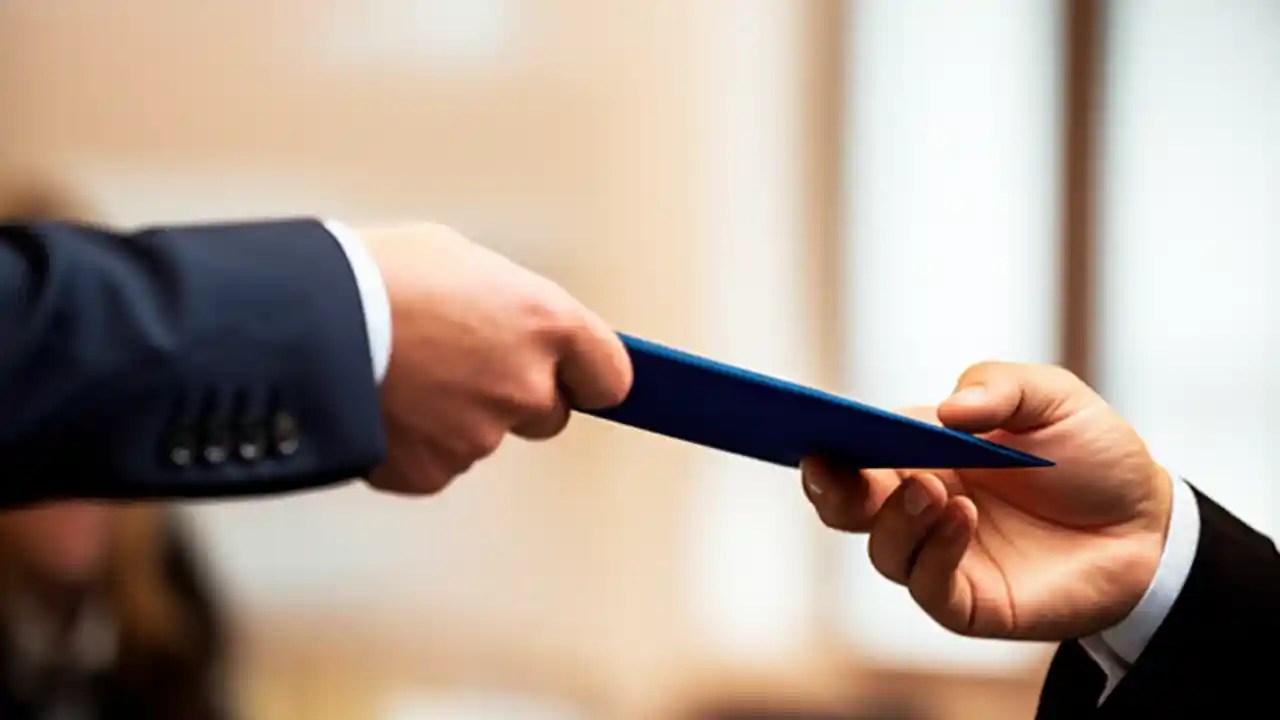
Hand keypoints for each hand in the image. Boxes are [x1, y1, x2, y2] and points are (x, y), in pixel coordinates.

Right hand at [360, 223, 631, 493]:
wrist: (302, 322)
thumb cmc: (377, 275)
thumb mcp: (459, 262)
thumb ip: (506, 305)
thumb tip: (516, 327)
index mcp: (546, 323)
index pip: (609, 374)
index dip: (591, 377)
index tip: (582, 380)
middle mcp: (526, 385)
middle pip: (548, 413)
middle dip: (515, 396)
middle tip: (461, 366)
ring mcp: (481, 435)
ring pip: (483, 436)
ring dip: (454, 415)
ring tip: (401, 372)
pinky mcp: (434, 471)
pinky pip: (436, 462)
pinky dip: (413, 443)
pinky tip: (381, 404)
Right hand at [801, 362, 1172, 640]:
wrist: (1149, 525)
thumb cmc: (1090, 454)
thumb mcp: (1052, 397)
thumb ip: (999, 387)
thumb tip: (947, 412)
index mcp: (921, 455)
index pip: (853, 452)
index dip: (825, 443)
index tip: (809, 429)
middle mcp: (919, 507)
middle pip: (845, 507)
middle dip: (828, 487)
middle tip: (832, 465)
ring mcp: (941, 556)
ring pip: (883, 550)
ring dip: (896, 519)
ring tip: (937, 491)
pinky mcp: (970, 601)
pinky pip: (929, 586)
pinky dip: (935, 552)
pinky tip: (962, 519)